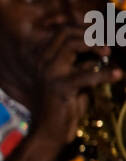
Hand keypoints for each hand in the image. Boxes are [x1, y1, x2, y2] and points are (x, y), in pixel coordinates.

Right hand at [28, 27, 121, 146]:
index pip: (63, 31)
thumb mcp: (76, 77)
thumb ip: (84, 62)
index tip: (104, 33)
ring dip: (93, 45)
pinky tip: (117, 75)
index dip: (85, 28)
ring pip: (70, 45)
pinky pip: (84, 75)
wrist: (51, 132)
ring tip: (108, 52)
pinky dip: (104, 74)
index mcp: (44, 58)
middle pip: (65, 32)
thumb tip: (104, 47)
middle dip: (90, 33)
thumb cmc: (65, 105)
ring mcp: (48, 73)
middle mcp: (43, 62)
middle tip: (108, 42)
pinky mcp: (59, 88)